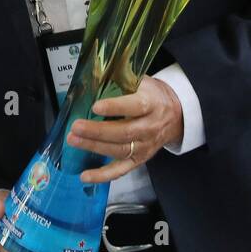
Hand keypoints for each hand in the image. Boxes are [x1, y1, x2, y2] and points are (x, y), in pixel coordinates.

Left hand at [68, 76, 182, 182]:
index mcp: (151, 104)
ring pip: (119, 150)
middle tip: (76, 126)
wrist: (176, 114)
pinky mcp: (139, 159)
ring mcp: (145, 146)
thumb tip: (92, 75)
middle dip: (97, 131)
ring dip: (94, 147)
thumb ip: (121, 80)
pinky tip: (85, 176)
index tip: (95, 107)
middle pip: (124, 132)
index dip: (115, 107)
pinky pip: (121, 170)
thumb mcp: (142, 82)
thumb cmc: (152, 95)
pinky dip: (102, 175)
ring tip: (73, 140)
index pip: (135, 106)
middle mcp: (150, 127)